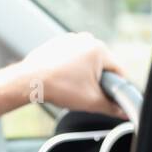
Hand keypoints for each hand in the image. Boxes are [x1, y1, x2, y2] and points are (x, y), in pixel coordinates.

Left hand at [12, 31, 130, 119]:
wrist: (29, 82)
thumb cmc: (59, 87)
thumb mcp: (91, 102)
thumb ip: (111, 107)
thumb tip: (122, 112)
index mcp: (99, 49)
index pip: (118, 71)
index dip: (116, 88)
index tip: (109, 98)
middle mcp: (87, 39)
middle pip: (102, 66)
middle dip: (97, 81)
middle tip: (84, 93)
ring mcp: (71, 39)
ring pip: (86, 63)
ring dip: (83, 75)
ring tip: (71, 87)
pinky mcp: (58, 43)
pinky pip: (72, 59)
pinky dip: (70, 69)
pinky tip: (62, 80)